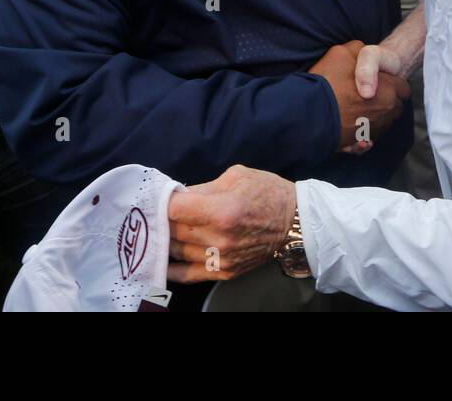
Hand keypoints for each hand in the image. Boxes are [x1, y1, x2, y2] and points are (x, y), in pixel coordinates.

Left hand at [166, 165, 296, 282]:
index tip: (161, 195)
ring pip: (176, 251)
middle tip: (157, 209)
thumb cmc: (267, 192)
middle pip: (173, 230)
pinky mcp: (224, 272)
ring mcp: (221, 259)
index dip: (163, 200)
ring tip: (159, 228)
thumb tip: (177, 196)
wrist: (294, 222)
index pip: (174, 209)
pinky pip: (187, 275)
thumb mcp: (236, 176)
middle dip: (163, 218)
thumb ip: (203, 188)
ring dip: (165, 239)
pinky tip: (161, 259)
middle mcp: (219, 239)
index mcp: (222, 211)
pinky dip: (171, 269)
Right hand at [310, 40, 409, 150]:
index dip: (391, 82)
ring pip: (381, 123)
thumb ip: (360, 52)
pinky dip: (361, 135)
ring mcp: (374, 130)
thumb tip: (364, 59)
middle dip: (384, 100)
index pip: (403, 88)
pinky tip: (352, 128)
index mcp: (388, 90)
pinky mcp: (359, 144)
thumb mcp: (343, 53)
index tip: (379, 81)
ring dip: (372, 117)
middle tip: (366, 93)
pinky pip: (366, 140)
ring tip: (355, 108)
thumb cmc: (327, 82)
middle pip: (394, 106)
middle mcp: (386, 113)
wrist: (306, 113)